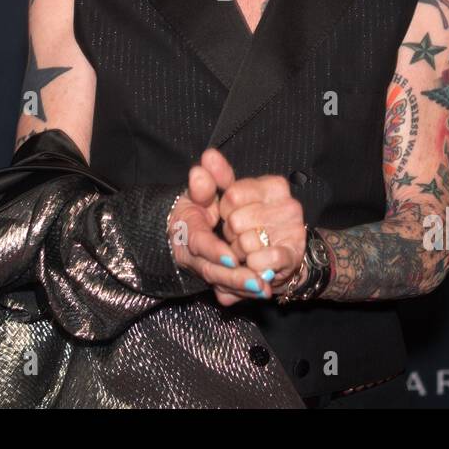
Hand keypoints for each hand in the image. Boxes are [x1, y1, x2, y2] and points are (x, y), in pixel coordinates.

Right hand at [167, 157, 271, 303]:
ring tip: (264, 289)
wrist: (185, 224)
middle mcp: (189, 253)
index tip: (231, 256)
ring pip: (219, 282)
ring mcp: (200, 267)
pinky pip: (226, 289)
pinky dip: (242, 291)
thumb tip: (209, 157)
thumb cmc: (198, 202)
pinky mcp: (212, 277)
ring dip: (241, 287)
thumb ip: (209, 176)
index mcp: (186, 229)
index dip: (213, 250)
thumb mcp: (203, 187)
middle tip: (257, 281)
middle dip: (234, 277)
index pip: (197, 241)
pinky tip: (262, 291)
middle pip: (209, 270)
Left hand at [208, 149, 305, 297]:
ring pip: (246, 244)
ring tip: (248, 249)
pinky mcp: (293, 255)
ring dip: (238, 252)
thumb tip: (208, 155)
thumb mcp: (228, 198)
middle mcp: (288, 204)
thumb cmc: (248, 223)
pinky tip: (255, 263)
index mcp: (273, 185)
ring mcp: (293, 230)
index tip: (231, 213)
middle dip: (229, 233)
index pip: (233, 194)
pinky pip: (261, 260)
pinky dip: (251, 266)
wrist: (274, 259)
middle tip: (239, 234)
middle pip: (236, 221)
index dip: (225, 210)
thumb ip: (216, 178)